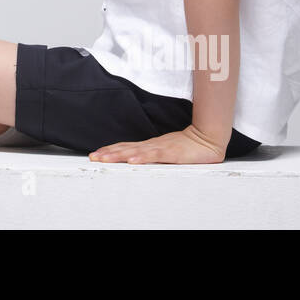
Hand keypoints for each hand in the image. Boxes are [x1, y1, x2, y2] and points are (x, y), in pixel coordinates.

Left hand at [89, 125, 228, 163]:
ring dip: (119, 155)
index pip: (125, 147)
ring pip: (136, 152)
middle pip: (126, 148)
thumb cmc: (185, 146)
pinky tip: (133, 161)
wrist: (206, 138)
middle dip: (108, 153)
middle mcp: (151, 145)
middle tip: (93, 157)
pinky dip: (142, 158)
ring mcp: (161, 148)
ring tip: (105, 159)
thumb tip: (135, 159)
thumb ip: (151, 154)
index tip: (95, 155)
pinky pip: (155, 155)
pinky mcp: (172, 153)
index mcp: (149, 146)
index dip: (109, 150)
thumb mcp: (164, 151)